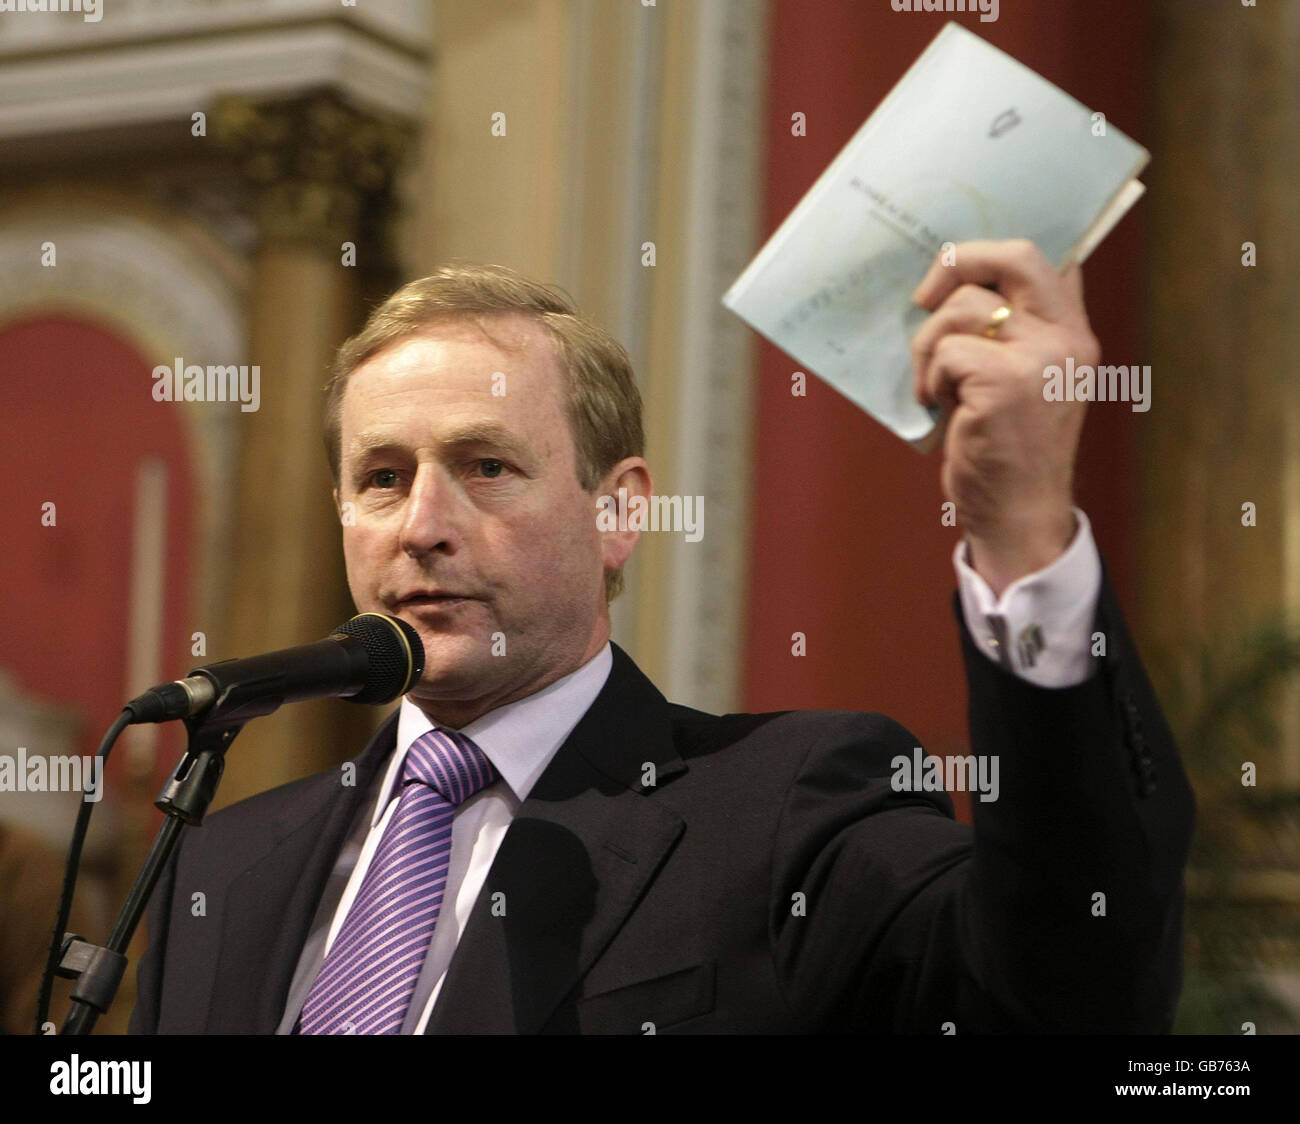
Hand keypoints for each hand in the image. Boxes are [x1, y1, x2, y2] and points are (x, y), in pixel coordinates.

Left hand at [910, 239, 1095, 595]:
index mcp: (1074, 333)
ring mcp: (1040, 359)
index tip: (959, 265)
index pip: (1053, 257)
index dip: (997, 247)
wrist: (1017, 515)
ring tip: (936, 384)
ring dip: (928, 345)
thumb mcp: (1024, 384)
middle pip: (1014, 256)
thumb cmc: (1007, 450)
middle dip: (957, 262)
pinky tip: (941, 407)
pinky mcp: (1005, 384)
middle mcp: (1066, 339)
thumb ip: (1013, 335)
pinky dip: (930, 377)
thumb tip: (958, 281)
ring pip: (962, 309)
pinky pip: (947, 350)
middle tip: (924, 296)